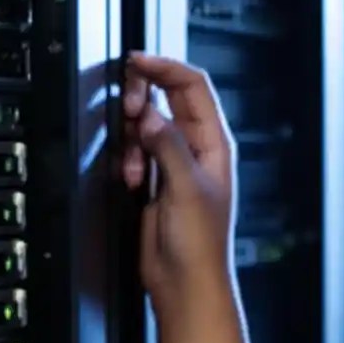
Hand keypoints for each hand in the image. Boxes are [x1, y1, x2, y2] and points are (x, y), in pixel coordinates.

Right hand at [122, 52, 236, 311]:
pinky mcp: (156, 179)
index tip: (135, 61)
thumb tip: (152, 113)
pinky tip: (133, 180)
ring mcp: (175, 163)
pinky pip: (136, 151)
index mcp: (215, 144)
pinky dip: (128, 159)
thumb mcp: (185, 187)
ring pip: (147, 125)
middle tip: (131, 116)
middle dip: (143, 101)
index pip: (193, 86)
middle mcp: (197, 149)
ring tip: (138, 167)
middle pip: (167, 98)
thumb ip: (168, 145)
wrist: (184, 281)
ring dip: (133, 138)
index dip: (165, 67)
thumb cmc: (199, 244)